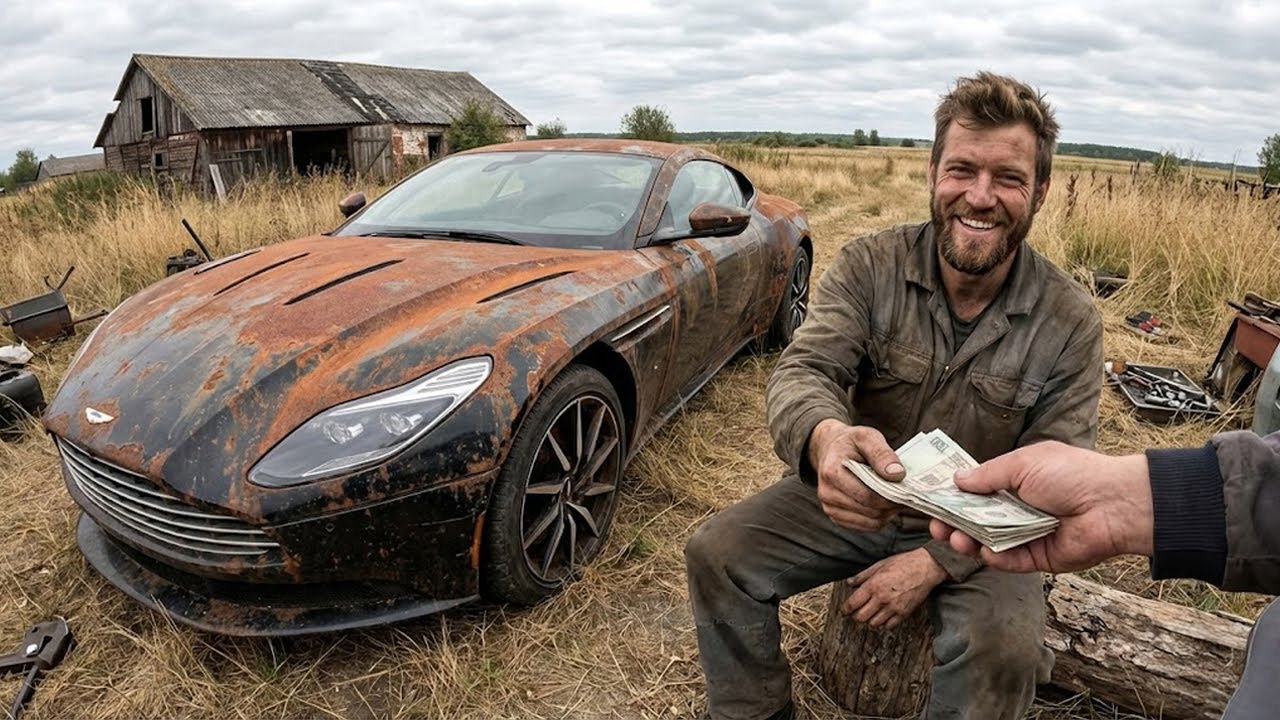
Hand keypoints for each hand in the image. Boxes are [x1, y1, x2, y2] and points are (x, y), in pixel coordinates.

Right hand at [807, 421, 905, 530]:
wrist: (830, 450)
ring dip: (888, 513)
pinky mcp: (836, 517)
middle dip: (891, 505)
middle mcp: (826, 493)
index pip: (867, 495)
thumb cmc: (852, 443)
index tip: (907, 489)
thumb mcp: (867, 437)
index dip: (890, 496)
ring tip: (895, 498)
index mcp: (832, 472)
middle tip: (906, 495)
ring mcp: (830, 507)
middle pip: (870, 511)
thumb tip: (898, 475)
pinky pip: (866, 526)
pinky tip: (884, 504)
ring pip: (871, 523)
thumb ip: (882, 454)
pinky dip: (879, 518)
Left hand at [841, 549, 946, 627]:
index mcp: (873, 585)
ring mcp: (894, 607)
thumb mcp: (879, 565)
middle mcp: (882, 598)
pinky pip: (889, 626)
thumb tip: (849, 583)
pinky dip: (884, 623)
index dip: (845, 609)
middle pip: (861, 617)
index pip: (853, 604)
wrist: (925, 567)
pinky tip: (884, 615)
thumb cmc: (903, 563)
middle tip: (856, 612)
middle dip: (856, 616)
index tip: (844, 611)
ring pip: (874, 624)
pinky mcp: (904, 613)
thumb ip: (862, 576)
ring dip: (870, 620)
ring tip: (871, 612)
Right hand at [928, 441, 1153, 572]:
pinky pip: (1010, 561)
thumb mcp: (1023, 463)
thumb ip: (988, 474)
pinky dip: (995, 558)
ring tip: (954, 539)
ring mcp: (1027, 535)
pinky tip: (983, 551)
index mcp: (1016, 483)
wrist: (1112, 503)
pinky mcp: (1039, 558)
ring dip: (968, 541)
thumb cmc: (1070, 474)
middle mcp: (1019, 510)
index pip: (977, 493)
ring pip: (989, 542)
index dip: (954, 498)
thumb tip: (956, 480)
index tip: (932, 502)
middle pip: (977, 520)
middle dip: (954, 524)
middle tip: (936, 527)